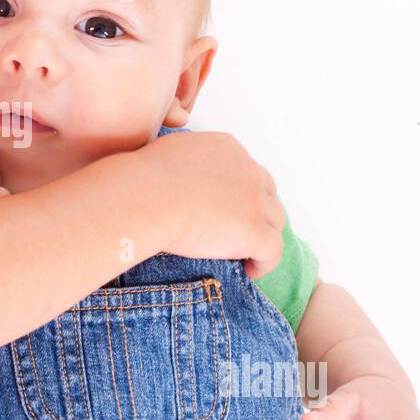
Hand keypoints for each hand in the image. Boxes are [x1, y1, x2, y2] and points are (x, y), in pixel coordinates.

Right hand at [143, 131, 283, 277]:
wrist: (148, 196)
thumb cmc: (144, 178)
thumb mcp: (169, 154)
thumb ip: (186, 162)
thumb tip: (175, 178)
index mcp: (227, 148)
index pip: (246, 170)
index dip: (241, 190)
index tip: (228, 206)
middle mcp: (247, 170)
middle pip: (267, 193)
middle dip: (257, 210)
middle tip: (240, 228)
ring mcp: (254, 202)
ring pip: (275, 220)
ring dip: (264, 234)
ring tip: (248, 252)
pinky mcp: (254, 231)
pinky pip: (273, 250)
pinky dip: (265, 262)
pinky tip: (250, 270)